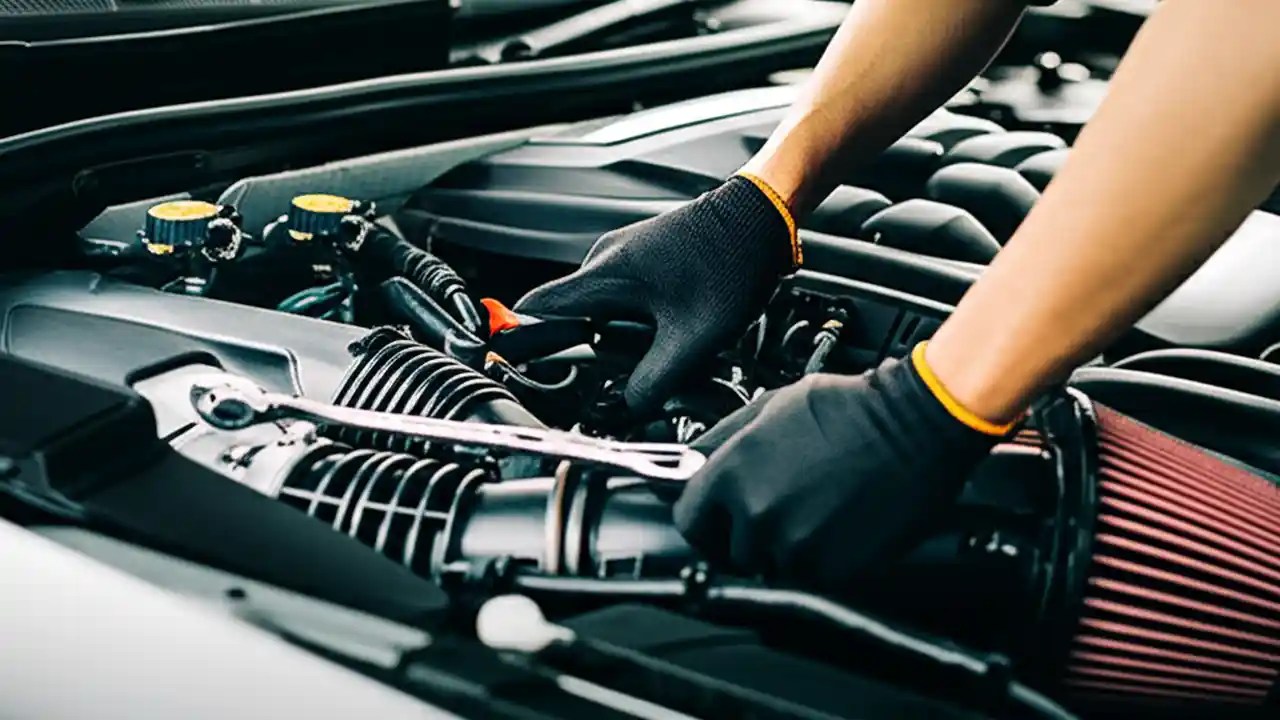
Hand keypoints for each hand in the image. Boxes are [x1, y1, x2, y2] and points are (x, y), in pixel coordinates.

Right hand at [515, 175, 798, 412]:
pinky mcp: (642, 260)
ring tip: (650, 356)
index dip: (518, 341)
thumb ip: (655, 380)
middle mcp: (604, 261)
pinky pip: (620, 300)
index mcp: (605, 275)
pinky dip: (632, 323)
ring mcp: (623, 257)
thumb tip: (629, 406)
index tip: (512, 367)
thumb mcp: (694, 338)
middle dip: (582, 353)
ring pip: (598, 312)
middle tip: (603, 381)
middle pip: (569, 318)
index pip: (536, 309)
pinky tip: (664, 335)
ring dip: (614, 340)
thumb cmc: (731, 262)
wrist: (762, 217)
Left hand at [673, 344, 1013, 593]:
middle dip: (743, 535)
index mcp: (734, 473)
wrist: (916, 428)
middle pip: (727, 550)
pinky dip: (816, 558)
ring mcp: (795, 547)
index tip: (715, 516)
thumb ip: (722, 439)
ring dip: (782, 548)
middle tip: (775, 509)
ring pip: (768, 566)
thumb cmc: (848, 408)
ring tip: (812, 511)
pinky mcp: (832, 570)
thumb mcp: (770, 406)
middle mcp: (758, 515)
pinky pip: (806, 576)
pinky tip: (834, 523)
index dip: (703, 518)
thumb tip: (689, 460)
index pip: (688, 520)